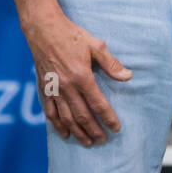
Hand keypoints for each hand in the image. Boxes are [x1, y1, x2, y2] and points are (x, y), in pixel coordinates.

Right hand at [24, 8, 132, 145]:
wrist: (44, 30)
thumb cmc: (71, 35)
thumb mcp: (95, 45)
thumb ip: (111, 63)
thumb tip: (127, 76)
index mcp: (82, 77)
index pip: (98, 104)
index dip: (108, 118)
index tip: (116, 128)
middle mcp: (67, 87)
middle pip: (82, 116)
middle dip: (94, 130)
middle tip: (103, 140)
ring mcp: (54, 90)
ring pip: (66, 118)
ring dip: (77, 133)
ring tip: (87, 142)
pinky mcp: (44, 89)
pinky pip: (50, 112)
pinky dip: (57, 125)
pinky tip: (64, 133)